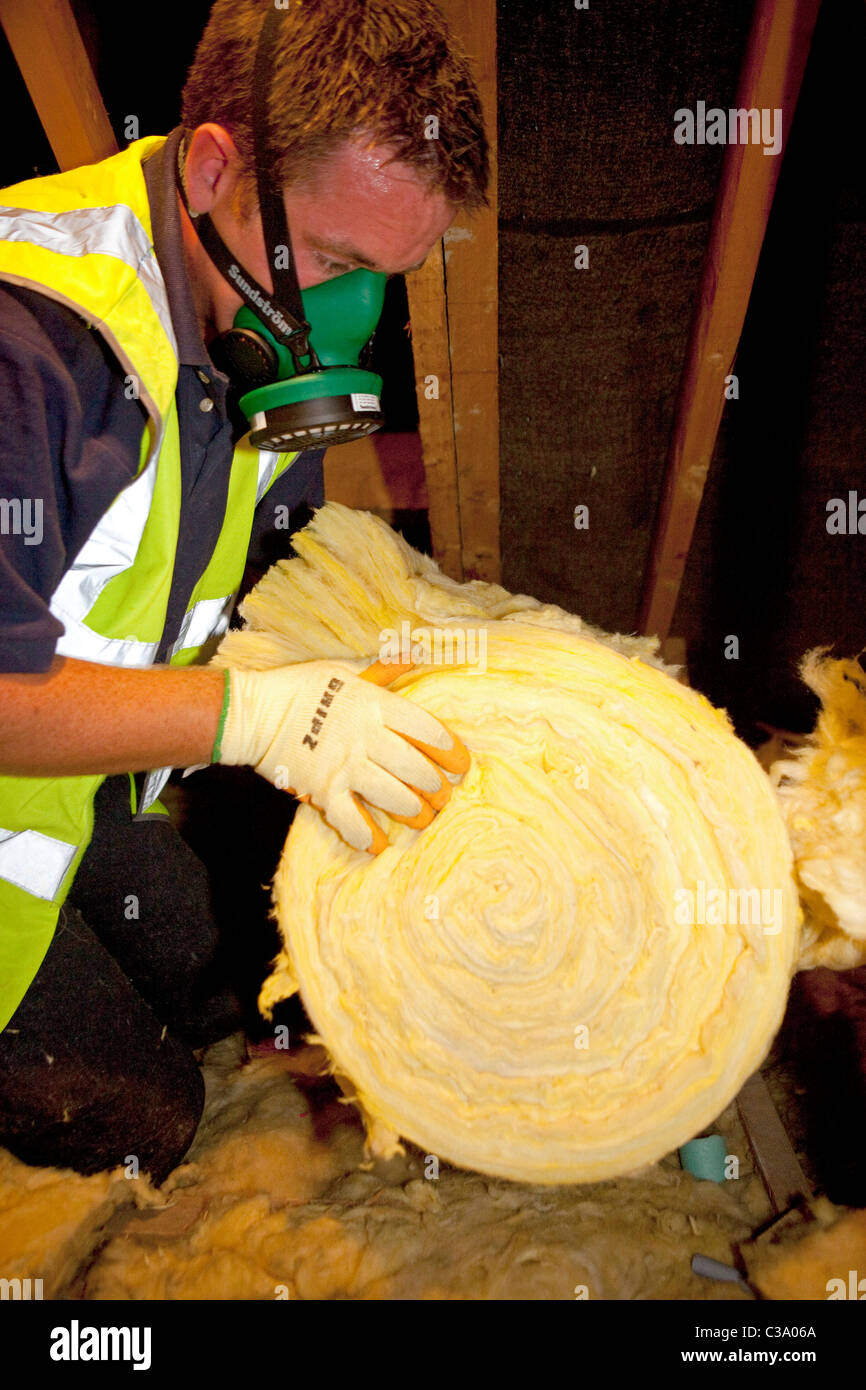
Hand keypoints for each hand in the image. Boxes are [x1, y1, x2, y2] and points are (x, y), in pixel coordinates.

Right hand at [216, 658, 469, 852]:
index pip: (426, 730)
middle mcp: (365, 737)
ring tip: (423, 817)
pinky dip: (369, 837)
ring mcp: (344, 767)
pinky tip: (380, 844)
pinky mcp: (323, 791)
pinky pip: (353, 821)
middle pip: (416, 769)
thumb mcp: (345, 670)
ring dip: (414, 812)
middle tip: (444, 796)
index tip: (461, 764)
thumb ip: (384, 668)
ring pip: (394, 797)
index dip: (451, 750)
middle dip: (437, 787)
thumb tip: (416, 651)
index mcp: (374, 705)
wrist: (253, 713)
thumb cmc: (300, 688)